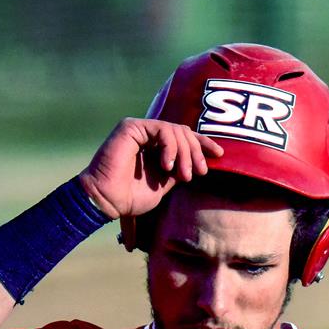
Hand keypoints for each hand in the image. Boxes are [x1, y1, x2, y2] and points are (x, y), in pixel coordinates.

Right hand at [75, 118, 223, 219]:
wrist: (109, 201)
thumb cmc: (131, 197)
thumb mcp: (166, 183)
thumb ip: (180, 169)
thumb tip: (201, 162)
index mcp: (156, 147)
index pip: (185, 137)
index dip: (203, 143)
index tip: (219, 154)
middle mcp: (148, 135)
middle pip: (183, 132)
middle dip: (196, 151)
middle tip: (198, 173)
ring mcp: (139, 129)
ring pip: (175, 130)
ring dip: (185, 153)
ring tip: (182, 175)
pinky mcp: (130, 127)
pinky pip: (161, 129)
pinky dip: (170, 146)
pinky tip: (167, 165)